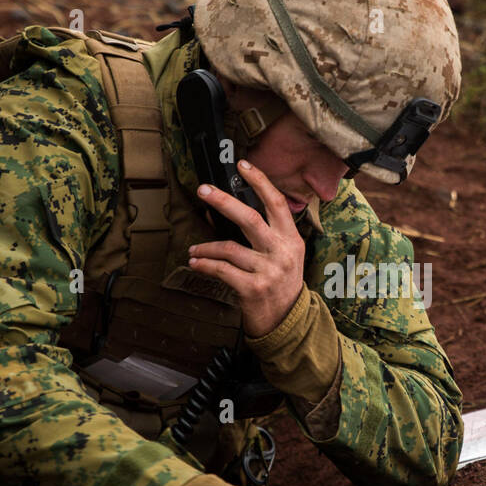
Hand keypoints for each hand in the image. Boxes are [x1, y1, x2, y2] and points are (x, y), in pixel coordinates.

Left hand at [188, 160, 305, 337]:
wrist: (287, 321)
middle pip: (249, 217)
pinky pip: (222, 270)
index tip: (242, 165)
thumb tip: (228, 212)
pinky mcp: (253, 288)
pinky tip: (196, 264)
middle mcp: (282, 252)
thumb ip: (267, 234)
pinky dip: (205, 265)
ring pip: (229, 248)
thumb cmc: (281, 284)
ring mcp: (268, 270)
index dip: (259, 181)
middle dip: (223, 201)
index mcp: (291, 239)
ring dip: (205, 248)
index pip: (276, 203)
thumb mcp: (285, 255)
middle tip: (203, 190)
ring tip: (194, 250)